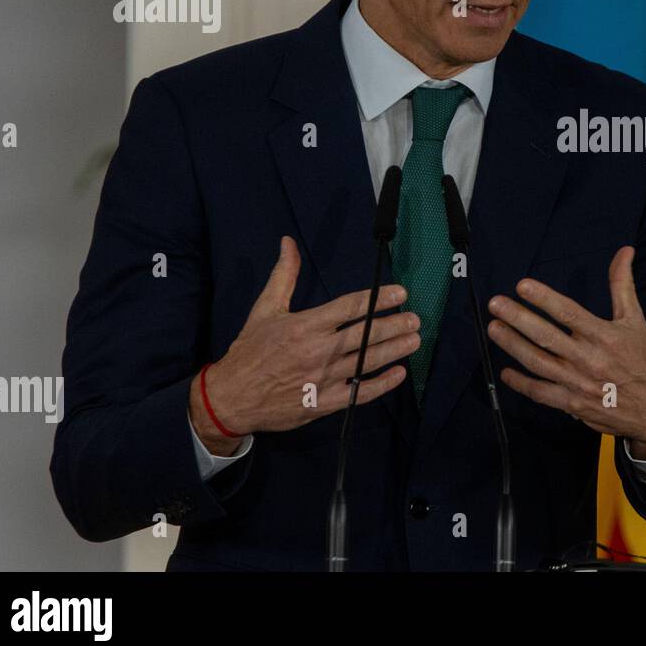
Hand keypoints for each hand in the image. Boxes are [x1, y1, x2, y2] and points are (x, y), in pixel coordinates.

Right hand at [188, 236, 419, 453]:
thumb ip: (284, 275)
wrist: (231, 397)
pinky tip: (399, 374)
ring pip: (367, 362)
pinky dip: (381, 384)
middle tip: (415, 319)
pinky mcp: (323, 403)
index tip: (400, 293)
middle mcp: (318, 351)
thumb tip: (288, 242)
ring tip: (414, 339)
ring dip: (394, 350)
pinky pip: (359, 393)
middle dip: (394, 325)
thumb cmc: (250, 350)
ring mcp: (322, 378)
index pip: (350, 307)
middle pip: (365, 335)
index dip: (378, 299)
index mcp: (305, 325)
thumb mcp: (265, 309)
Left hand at [486, 246, 645, 459]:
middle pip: (546, 337)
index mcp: (604, 336)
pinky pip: (541, 393)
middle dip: (518, 319)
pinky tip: (506, 371)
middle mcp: (589, 359)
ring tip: (494, 328)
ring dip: (513, 345)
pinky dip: (521, 383)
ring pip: (538, 362)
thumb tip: (624, 251)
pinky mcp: (573, 404)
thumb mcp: (636, 320)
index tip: (522, 286)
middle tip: (495, 304)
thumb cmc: (644, 361)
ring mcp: (578, 383)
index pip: (569, 313)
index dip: (544, 298)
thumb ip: (622, 285)